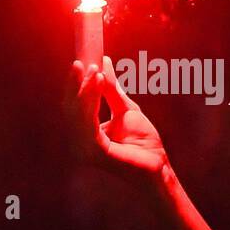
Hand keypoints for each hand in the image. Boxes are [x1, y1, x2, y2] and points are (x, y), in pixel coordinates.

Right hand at [65, 59, 167, 182]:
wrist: (159, 166)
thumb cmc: (144, 143)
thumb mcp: (126, 109)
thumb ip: (111, 89)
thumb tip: (104, 62)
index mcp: (83, 134)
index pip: (73, 106)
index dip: (76, 84)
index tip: (81, 62)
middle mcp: (78, 142)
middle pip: (70, 108)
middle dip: (76, 84)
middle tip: (82, 63)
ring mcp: (84, 149)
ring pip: (78, 113)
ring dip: (85, 89)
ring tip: (94, 71)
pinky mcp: (95, 151)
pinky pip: (89, 121)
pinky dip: (91, 100)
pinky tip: (97, 84)